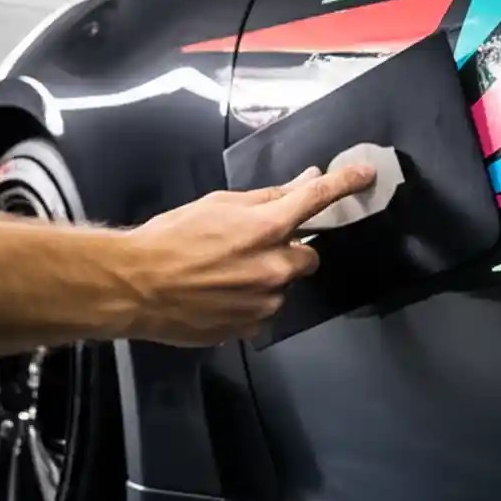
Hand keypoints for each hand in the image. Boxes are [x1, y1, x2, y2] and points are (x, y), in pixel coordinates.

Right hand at [118, 164, 374, 345]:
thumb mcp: (219, 205)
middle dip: (290, 250)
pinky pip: (264, 311)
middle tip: (254, 247)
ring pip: (284, 285)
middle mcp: (275, 266)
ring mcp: (266, 301)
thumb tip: (308, 179)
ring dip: (267, 279)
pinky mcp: (252, 326)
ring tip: (225, 275)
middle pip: (308, 255)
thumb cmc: (172, 237)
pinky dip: (250, 303)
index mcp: (267, 228)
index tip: (367, 174)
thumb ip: (269, 197)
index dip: (346, 183)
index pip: (318, 199)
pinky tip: (220, 296)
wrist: (133, 285)